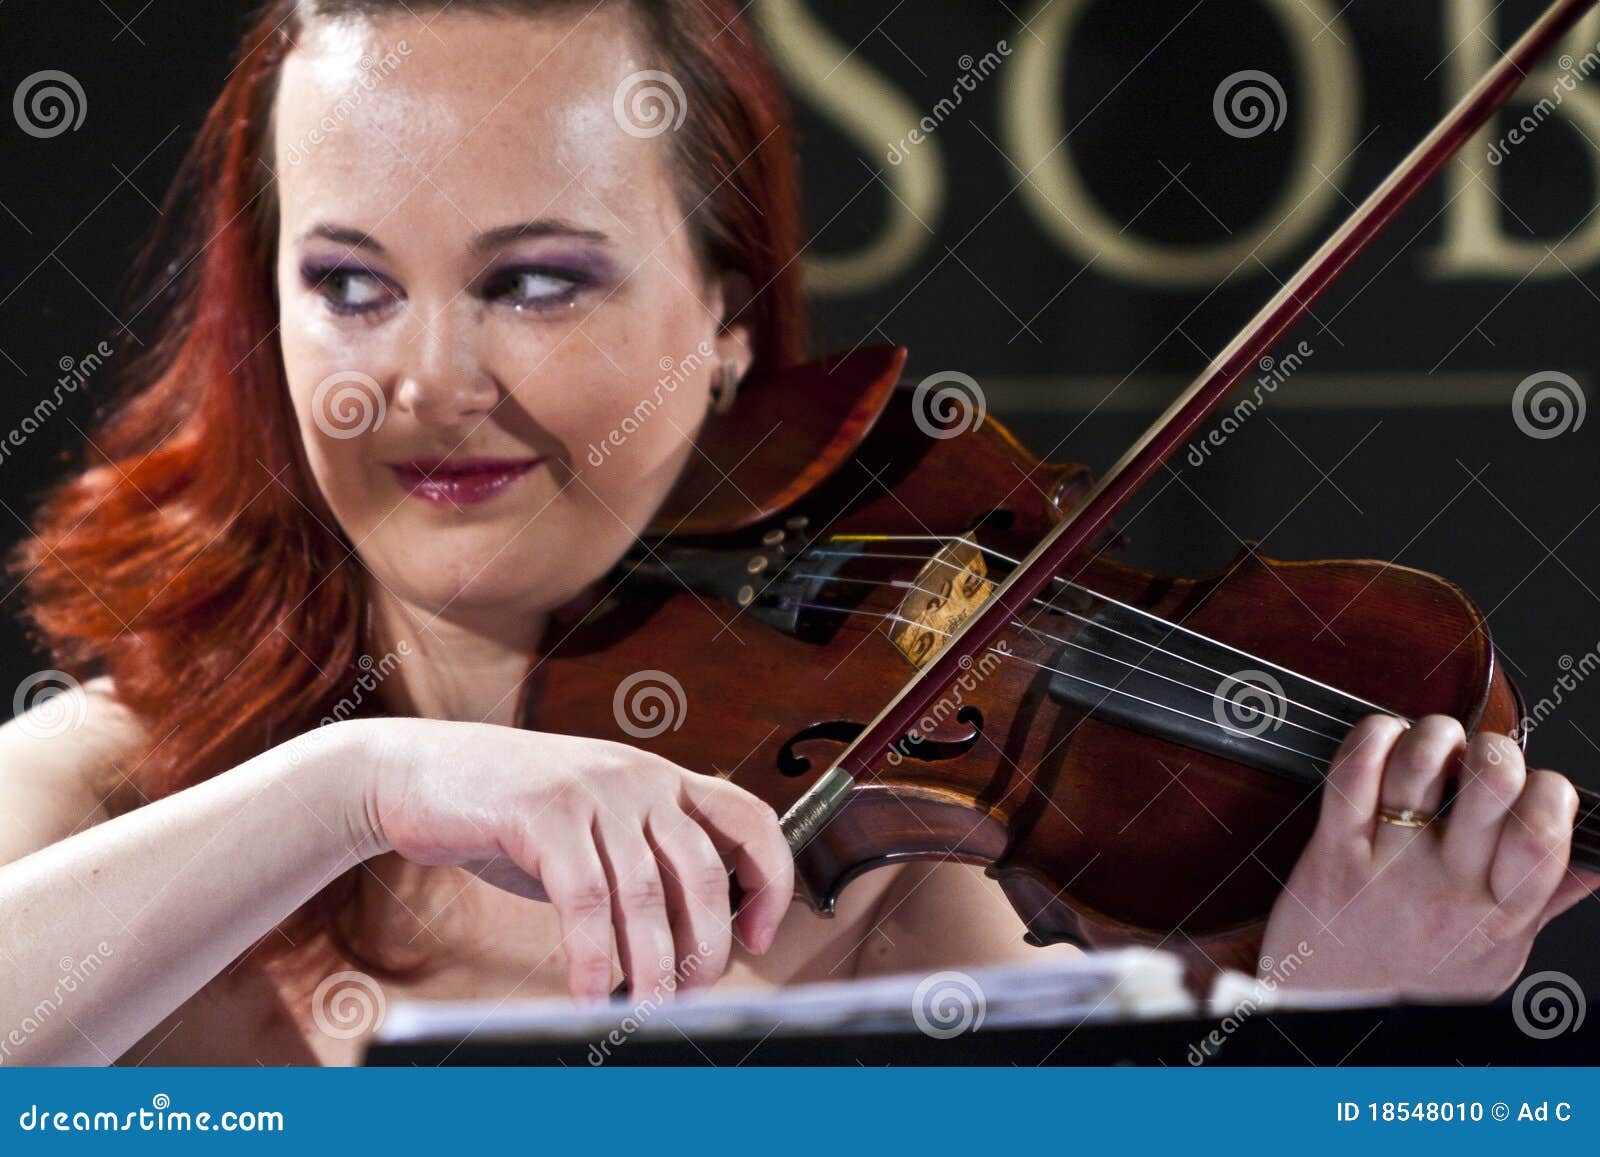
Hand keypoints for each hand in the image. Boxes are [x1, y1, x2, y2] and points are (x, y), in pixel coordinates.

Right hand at [342, 717, 793, 1001]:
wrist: (414, 771)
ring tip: (645, 1011)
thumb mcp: (591, 827)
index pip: (750, 819)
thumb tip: (680, 946)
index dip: (771, 881)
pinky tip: (587, 994)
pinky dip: (592, 958)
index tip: (759, 936)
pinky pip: (586, 900)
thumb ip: (636, 865)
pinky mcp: (544, 811)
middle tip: (689, 995)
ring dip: (651, 967)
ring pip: (648, 895)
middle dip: (706, 947)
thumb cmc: (505, 811)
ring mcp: (593, 790)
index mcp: (660, 778)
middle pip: (707, 871)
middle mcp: (638, 776)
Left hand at [1258, 714, 1598, 999]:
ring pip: (1419, 766)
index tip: (1535, 787)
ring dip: (1435, 734)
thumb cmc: (1415, 971)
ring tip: (1437, 744)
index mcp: (1498, 914)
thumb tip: (1595, 860)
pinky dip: (1374, 737)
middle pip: (1491, 785)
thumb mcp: (1496, 956)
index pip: (1543, 835)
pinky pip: (1351, 774)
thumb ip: (1545, 903)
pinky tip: (1387, 737)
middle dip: (1498, 749)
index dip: (1549, 791)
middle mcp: (1445, 887)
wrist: (1331, 997)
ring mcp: (1387, 865)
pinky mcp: (1333, 848)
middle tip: (1485, 758)